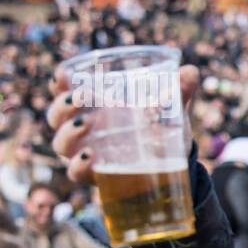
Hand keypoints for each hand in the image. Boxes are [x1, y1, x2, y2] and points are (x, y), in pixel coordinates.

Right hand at [48, 63, 199, 184]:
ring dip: (68, 132)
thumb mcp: (172, 108)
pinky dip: (78, 165)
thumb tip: (191, 72)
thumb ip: (180, 90)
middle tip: (78, 99)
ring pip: (61, 143)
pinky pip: (76, 172)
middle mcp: (84, 127)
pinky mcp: (95, 176)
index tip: (63, 76)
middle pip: (57, 116)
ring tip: (85, 124)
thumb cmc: (162, 127)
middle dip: (61, 107)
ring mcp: (86, 152)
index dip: (59, 82)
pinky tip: (89, 157)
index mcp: (95, 105)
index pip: (65, 90)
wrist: (172, 165)